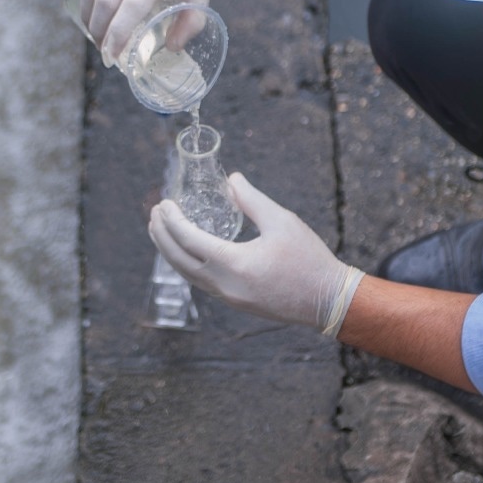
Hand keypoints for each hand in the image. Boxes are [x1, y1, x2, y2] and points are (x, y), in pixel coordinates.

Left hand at [148, 173, 365, 335]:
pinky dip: (185, 265)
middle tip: (155, 213)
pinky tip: (185, 252)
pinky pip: (200, 282)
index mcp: (234, 263)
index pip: (189, 239)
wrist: (328, 300)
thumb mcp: (281, 221)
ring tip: (160, 230)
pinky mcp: (235, 302)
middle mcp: (224, 284)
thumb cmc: (308, 259)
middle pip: (178, 260)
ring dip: (169, 252)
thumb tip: (231, 180)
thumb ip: (252, 200)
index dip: (172, 220)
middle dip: (161, 236)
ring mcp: (228, 297)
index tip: (164, 203)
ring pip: (186, 274)